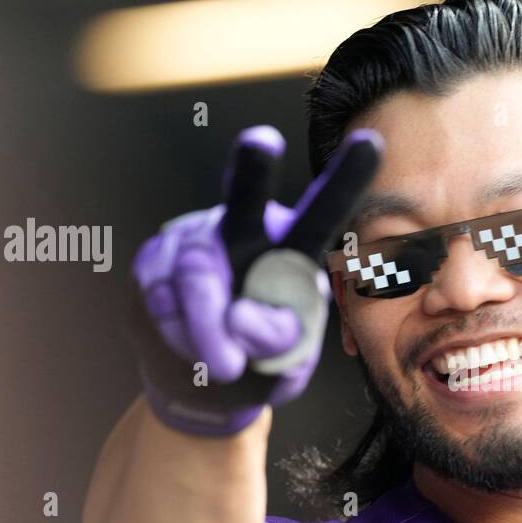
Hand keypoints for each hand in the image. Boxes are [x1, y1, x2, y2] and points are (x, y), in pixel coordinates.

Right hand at [130, 125, 381, 434]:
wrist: (197, 381)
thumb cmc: (256, 363)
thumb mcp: (286, 363)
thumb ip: (280, 343)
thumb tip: (238, 317)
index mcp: (293, 249)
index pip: (324, 213)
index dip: (346, 179)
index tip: (371, 143)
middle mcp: (243, 230)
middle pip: (245, 196)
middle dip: (254, 167)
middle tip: (263, 141)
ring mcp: (191, 240)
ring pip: (197, 278)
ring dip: (207, 334)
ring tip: (225, 368)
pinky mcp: (151, 261)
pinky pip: (162, 301)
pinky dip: (179, 339)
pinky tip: (188, 350)